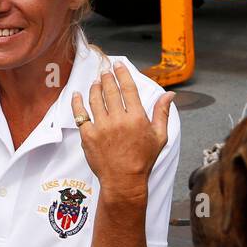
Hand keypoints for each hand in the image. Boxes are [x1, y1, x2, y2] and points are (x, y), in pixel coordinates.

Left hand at [70, 60, 175, 193]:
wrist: (123, 180)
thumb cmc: (143, 160)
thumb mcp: (159, 136)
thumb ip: (162, 113)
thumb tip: (169, 94)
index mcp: (136, 118)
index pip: (128, 88)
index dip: (122, 74)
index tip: (118, 66)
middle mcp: (118, 120)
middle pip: (110, 91)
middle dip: (107, 77)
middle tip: (105, 71)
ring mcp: (101, 127)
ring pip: (95, 100)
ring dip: (94, 87)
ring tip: (95, 82)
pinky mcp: (88, 136)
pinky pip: (80, 115)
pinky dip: (77, 103)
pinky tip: (77, 95)